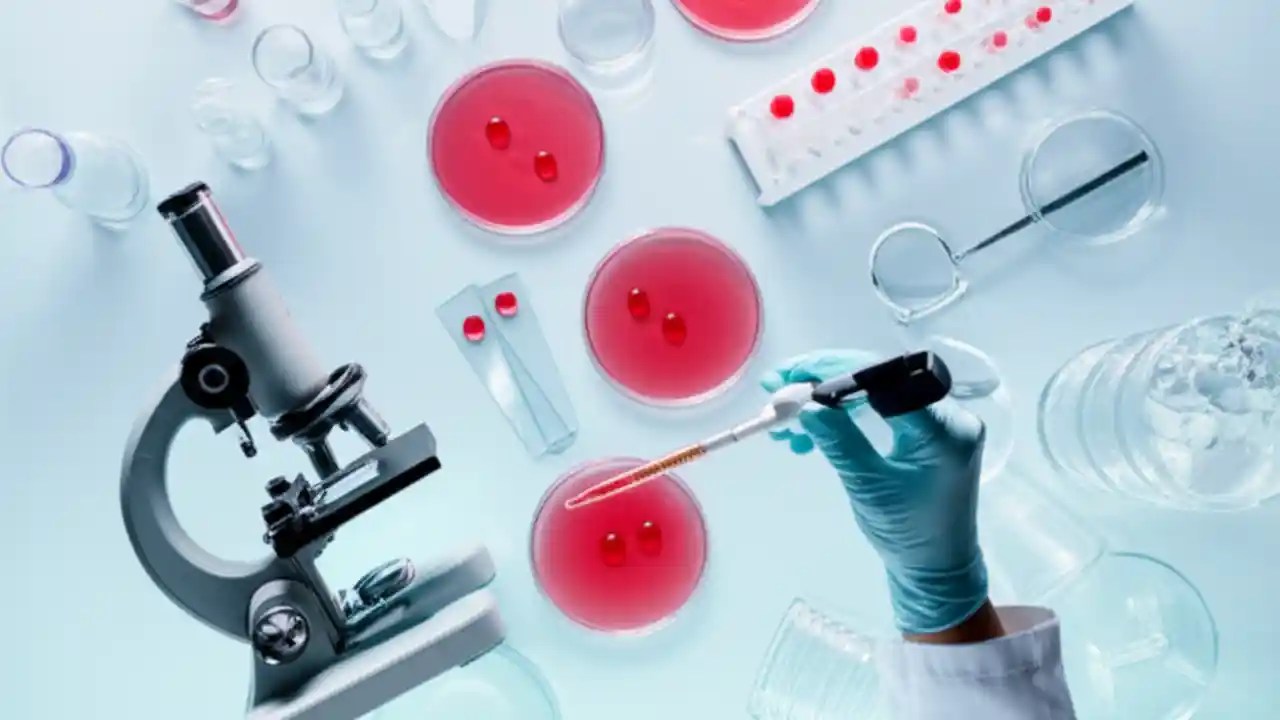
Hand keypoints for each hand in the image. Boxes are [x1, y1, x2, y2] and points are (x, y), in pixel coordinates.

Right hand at [762, 349, 990, 635]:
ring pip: (874, 392)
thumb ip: (839, 441)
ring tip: (784, 419)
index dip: (837, 371)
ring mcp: (937, 422)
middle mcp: (948, 416)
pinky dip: (844, 415)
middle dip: (825, 380)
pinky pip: (879, 409)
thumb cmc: (907, 534)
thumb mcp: (868, 488)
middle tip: (778, 386)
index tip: (794, 376)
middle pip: (879, 378)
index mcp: (943, 429)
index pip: (887, 379)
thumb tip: (806, 405)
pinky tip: (809, 432)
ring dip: (828, 400)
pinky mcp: (923, 432)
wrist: (935, 567)